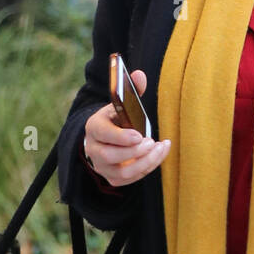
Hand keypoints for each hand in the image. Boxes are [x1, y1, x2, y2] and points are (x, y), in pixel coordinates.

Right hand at [83, 70, 170, 185]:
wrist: (108, 138)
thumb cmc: (118, 119)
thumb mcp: (121, 104)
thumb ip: (131, 90)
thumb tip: (140, 75)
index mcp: (94, 127)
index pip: (102, 134)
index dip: (120, 137)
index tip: (139, 135)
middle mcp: (93, 149)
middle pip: (110, 156)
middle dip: (135, 151)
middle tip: (151, 142)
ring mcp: (102, 166)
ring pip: (123, 172)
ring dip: (145, 161)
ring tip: (159, 148)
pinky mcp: (112, 178)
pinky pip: (131, 179)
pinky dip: (147, 168)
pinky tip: (158, 155)